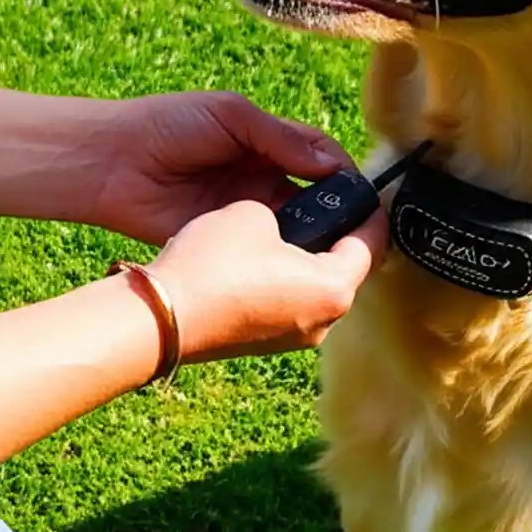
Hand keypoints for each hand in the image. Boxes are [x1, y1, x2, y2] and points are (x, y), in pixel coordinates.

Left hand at [93, 91, 350, 244]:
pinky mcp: (229, 239)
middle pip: (317, 196)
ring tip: (339, 246)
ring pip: (297, 226)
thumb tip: (331, 164)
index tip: (361, 191)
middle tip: (359, 226)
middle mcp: (265, 178)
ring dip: (318, 235)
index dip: (343, 173)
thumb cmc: (166, 126)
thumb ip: (281, 138)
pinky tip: (304, 262)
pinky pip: (266, 249)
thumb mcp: (230, 116)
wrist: (110, 163)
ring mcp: (248, 211)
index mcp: (269, 143)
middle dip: (339, 209)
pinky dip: (287, 256)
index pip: (322, 158)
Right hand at [146, 199, 386, 361]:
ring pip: (320, 287)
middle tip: (329, 200)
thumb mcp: (257, 210)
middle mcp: (325, 321)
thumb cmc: (213, 261)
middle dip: (340, 233)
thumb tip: (292, 216)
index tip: (361, 188)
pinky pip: (293, 302)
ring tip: (294, 221)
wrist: (160, 316)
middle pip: (349, 268)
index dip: (368, 209)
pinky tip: (267, 253)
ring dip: (313, 256)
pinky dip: (289, 277)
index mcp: (335, 289)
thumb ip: (292, 209)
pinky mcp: (268, 343)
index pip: (372, 242)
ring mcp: (296, 338)